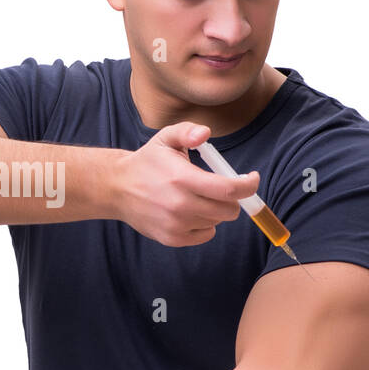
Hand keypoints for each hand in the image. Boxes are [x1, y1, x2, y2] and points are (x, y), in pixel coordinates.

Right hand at [110, 121, 260, 246]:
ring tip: (197, 197)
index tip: (251, 179)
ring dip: (215, 210)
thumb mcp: (165, 138)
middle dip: (231, 198)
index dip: (248, 186)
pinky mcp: (172, 238)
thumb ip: (187, 131)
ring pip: (217, 221)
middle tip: (219, 188)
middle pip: (228, 210)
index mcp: (182, 178)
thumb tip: (205, 134)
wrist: (117, 188)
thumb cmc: (147, 162)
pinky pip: (206, 234)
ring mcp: (176, 224)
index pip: (229, 189)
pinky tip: (190, 212)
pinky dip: (205, 224)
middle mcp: (180, 205)